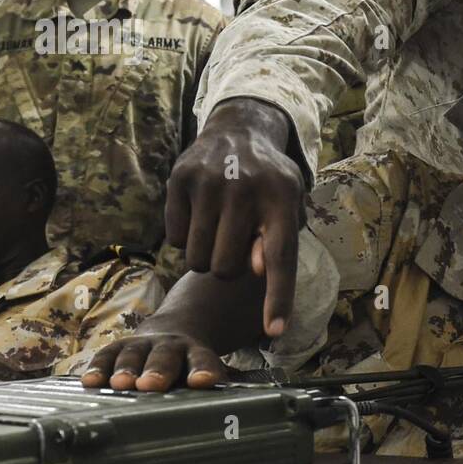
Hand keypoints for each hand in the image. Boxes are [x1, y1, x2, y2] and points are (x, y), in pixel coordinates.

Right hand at [80, 332, 230, 391]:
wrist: (172, 331)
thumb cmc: (189, 368)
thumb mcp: (203, 376)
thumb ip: (210, 397)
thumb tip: (226, 430)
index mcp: (197, 353)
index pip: (203, 361)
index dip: (203, 371)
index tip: (202, 382)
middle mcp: (170, 346)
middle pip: (165, 356)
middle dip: (158, 370)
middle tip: (152, 385)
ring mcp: (143, 344)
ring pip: (134, 353)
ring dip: (126, 368)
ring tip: (120, 384)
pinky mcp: (118, 347)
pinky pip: (106, 355)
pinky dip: (98, 368)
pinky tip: (90, 383)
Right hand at [165, 99, 304, 336]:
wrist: (240, 132)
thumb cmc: (270, 185)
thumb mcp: (288, 207)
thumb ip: (278, 243)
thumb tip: (255, 268)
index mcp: (282, 198)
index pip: (281, 257)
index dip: (278, 297)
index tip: (275, 331)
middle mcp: (246, 188)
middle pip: (227, 268)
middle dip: (229, 268)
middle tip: (235, 244)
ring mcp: (209, 182)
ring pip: (198, 260)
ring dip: (206, 258)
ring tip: (219, 231)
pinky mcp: (179, 180)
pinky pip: (174, 240)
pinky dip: (185, 239)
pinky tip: (200, 215)